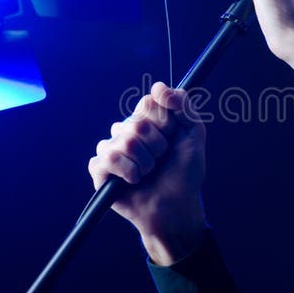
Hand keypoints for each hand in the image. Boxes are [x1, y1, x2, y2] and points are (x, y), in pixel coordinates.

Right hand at [88, 82, 206, 264]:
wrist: (177, 206)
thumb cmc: (185, 172)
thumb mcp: (194, 132)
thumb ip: (183, 104)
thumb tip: (158, 86)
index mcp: (145, 120)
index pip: (147, 103)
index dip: (164, 121)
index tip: (173, 136)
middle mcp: (126, 132)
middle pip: (137, 123)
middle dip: (158, 145)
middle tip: (161, 159)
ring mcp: (111, 150)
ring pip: (124, 141)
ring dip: (145, 162)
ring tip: (149, 172)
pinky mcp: (100, 170)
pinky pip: (109, 159)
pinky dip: (128, 172)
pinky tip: (134, 181)